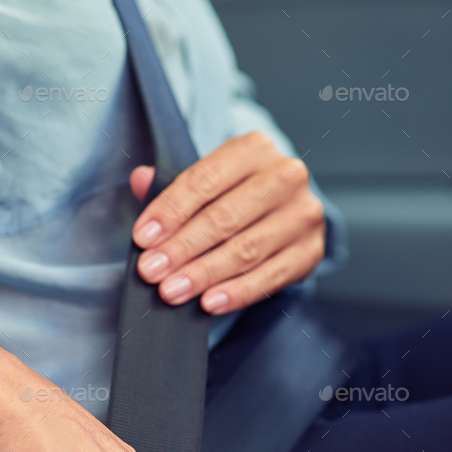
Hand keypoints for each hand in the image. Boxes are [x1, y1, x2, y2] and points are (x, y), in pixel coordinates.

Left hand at [130, 131, 325, 313]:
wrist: (285, 213)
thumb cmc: (236, 196)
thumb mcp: (207, 181)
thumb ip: (173, 183)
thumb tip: (141, 180)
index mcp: (254, 149)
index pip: (205, 180)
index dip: (170, 211)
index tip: (143, 238)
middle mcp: (285, 176)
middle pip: (225, 217)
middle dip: (182, 248)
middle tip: (152, 271)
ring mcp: (303, 215)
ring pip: (246, 249)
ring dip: (204, 274)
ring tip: (172, 291)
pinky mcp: (311, 251)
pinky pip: (270, 277)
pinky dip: (237, 292)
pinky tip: (209, 303)